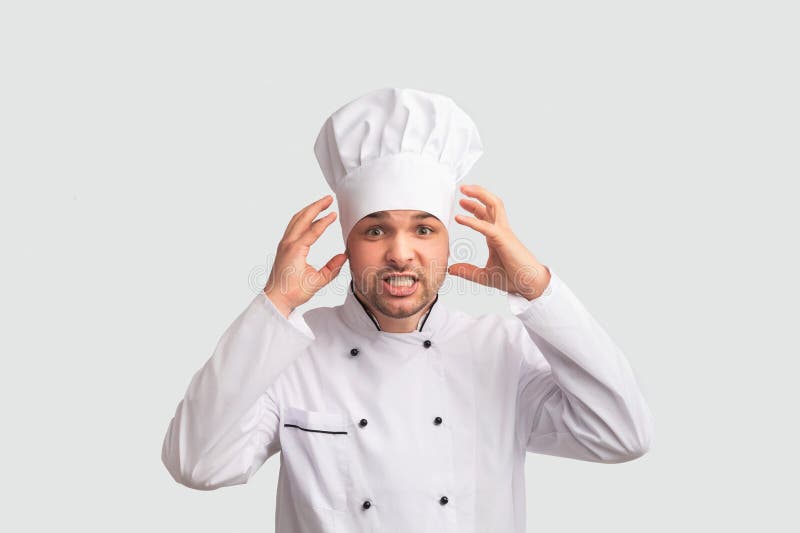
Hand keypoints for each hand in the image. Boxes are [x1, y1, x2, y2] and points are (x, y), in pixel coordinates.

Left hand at [263, 195, 346, 315]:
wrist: (275, 298)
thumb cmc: (292, 292)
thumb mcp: (316, 282)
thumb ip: (332, 269)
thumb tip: (344, 256)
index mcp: (296, 250)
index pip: (313, 230)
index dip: (325, 221)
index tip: (335, 214)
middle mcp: (288, 243)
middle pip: (303, 217)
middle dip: (316, 206)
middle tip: (329, 199)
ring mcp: (284, 243)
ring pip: (296, 219)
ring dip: (309, 209)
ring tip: (321, 204)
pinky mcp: (284, 246)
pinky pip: (292, 225)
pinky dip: (302, 217)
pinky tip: (309, 216)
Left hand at [448, 184, 550, 299]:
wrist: (529, 285)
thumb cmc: (513, 278)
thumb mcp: (484, 275)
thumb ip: (468, 271)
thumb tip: (452, 269)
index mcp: (497, 236)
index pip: (486, 215)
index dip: (474, 206)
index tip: (462, 202)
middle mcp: (501, 230)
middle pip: (491, 204)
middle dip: (477, 193)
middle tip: (462, 189)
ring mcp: (503, 233)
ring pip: (494, 205)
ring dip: (480, 195)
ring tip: (465, 190)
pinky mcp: (503, 239)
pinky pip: (486, 226)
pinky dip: (472, 221)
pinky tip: (459, 218)